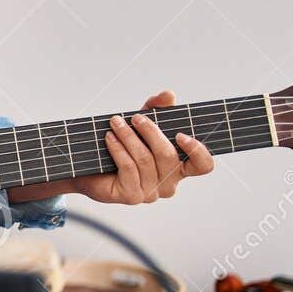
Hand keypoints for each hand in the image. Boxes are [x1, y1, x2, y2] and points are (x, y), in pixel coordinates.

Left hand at [70, 90, 214, 204]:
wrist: (90, 170)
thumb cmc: (122, 147)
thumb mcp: (140, 124)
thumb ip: (156, 108)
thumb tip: (169, 95)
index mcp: (179, 168)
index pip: (203, 165)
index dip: (197, 151)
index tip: (180, 134)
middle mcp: (169, 184)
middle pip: (168, 155)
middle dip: (150, 132)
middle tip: (135, 117)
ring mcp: (151, 193)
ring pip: (145, 160)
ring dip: (129, 137)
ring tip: (115, 123)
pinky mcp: (132, 196)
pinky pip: (128, 168)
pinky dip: (118, 149)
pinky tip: (109, 138)